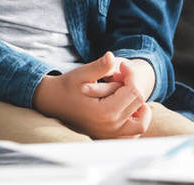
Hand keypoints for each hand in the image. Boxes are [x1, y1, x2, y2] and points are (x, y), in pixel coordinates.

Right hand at [32, 52, 151, 138]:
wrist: (53, 101)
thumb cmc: (67, 86)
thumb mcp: (82, 74)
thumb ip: (100, 67)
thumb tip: (112, 56)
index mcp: (106, 112)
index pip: (133, 92)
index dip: (131, 74)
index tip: (122, 65)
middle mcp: (111, 127)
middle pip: (138, 104)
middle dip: (133, 86)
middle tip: (120, 76)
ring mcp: (110, 134)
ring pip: (141, 123)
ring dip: (140, 108)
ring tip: (128, 93)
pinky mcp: (109, 136)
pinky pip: (132, 134)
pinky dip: (135, 121)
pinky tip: (127, 108)